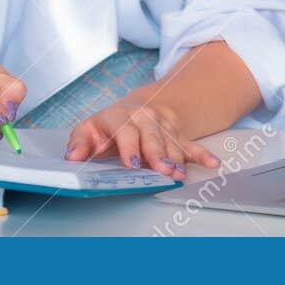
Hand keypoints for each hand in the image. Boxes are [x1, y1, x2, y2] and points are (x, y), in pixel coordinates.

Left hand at [64, 98, 221, 180]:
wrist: (135, 109)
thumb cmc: (109, 127)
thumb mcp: (89, 130)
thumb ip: (79, 143)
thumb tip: (72, 156)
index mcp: (119, 116)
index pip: (125, 130)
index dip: (129, 147)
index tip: (133, 163)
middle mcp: (143, 118)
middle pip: (152, 137)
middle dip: (158, 155)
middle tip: (163, 171)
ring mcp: (162, 125)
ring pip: (171, 143)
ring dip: (177, 159)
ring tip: (180, 175)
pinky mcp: (176, 134)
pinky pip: (190, 145)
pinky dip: (202, 155)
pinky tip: (212, 163)